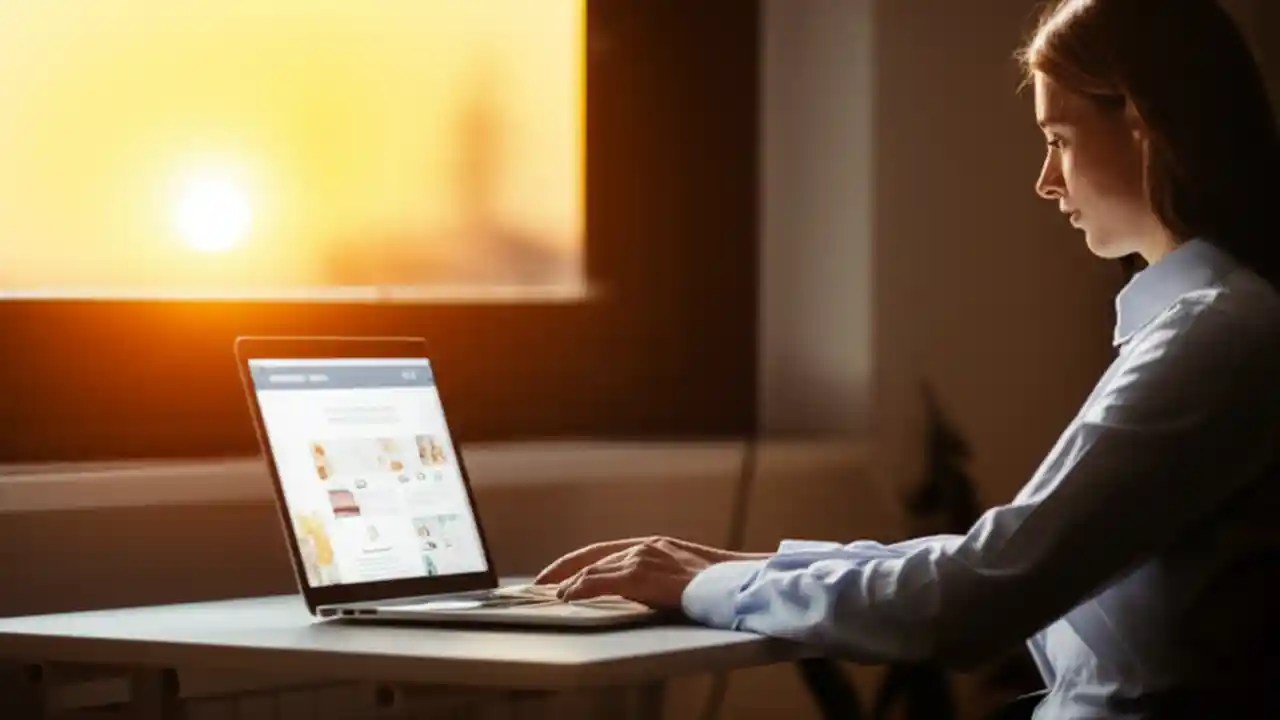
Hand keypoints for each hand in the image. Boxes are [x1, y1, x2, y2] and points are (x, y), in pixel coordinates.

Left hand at [554, 537, 712, 609]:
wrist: (736, 582)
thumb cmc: (719, 583)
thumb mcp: (683, 573)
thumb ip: (658, 576)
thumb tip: (641, 593)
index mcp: (653, 544)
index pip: (604, 550)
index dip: (577, 561)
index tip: (558, 573)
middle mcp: (644, 545)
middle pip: (593, 556)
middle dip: (565, 569)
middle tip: (542, 583)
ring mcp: (643, 558)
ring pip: (594, 568)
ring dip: (570, 583)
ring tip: (553, 596)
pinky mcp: (642, 575)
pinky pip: (601, 581)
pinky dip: (580, 588)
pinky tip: (567, 597)